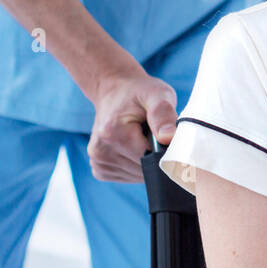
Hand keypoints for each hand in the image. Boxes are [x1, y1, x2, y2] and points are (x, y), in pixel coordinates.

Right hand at [88, 66, 178, 182]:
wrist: (114, 91)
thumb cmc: (139, 92)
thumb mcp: (157, 94)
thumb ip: (164, 115)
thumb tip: (168, 139)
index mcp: (113, 133)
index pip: (151, 158)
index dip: (166, 150)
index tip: (168, 136)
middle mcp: (100, 151)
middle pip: (144, 170)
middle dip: (156, 156)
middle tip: (156, 134)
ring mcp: (98, 162)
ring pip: (138, 176)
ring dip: (147, 161)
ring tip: (143, 138)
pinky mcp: (100, 169)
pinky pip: (128, 177)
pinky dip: (137, 165)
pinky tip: (134, 147)